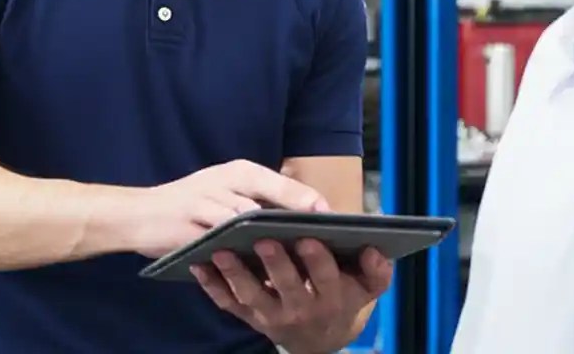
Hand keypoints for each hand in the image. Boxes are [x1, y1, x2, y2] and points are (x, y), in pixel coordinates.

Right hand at [129, 159, 329, 258]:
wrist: (140, 214)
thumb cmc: (191, 205)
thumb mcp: (225, 193)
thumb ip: (257, 201)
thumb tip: (304, 218)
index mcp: (240, 171)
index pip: (283, 184)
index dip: (309, 202)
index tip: (335, 221)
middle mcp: (226, 179)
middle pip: (272, 198)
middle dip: (298, 219)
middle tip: (324, 239)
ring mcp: (208, 199)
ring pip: (248, 217)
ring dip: (272, 237)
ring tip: (296, 256)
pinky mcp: (191, 221)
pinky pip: (221, 237)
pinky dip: (240, 250)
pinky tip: (256, 265)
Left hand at [191, 238, 392, 353]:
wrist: (319, 337)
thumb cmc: (342, 297)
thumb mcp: (365, 288)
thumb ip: (375, 271)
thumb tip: (375, 250)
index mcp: (330, 297)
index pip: (326, 278)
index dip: (318, 260)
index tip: (309, 238)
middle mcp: (300, 310)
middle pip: (287, 287)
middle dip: (276, 264)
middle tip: (263, 239)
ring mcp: (270, 316)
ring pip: (251, 296)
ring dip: (235, 274)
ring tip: (221, 250)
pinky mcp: (248, 316)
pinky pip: (227, 303)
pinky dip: (211, 286)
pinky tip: (198, 264)